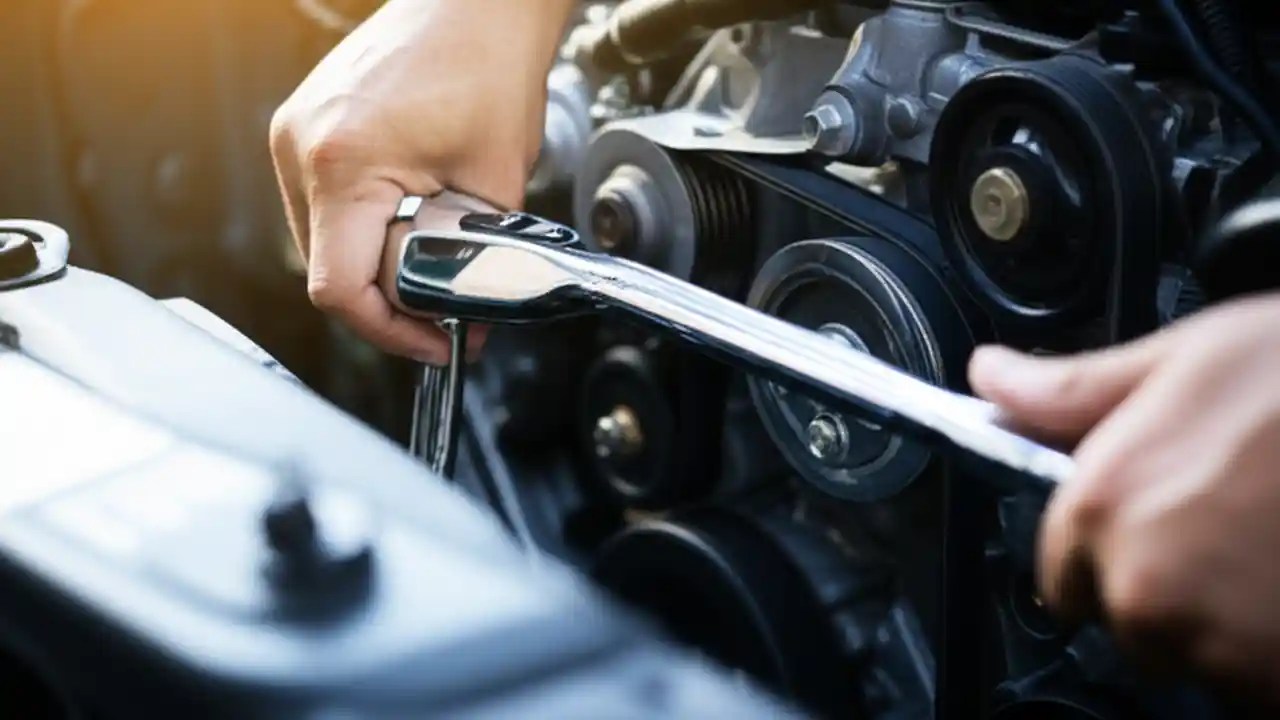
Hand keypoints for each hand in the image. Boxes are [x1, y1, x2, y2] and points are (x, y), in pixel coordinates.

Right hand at [269, 0, 572, 362]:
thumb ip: (480, 261)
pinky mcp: (304, 126)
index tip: (434, 343)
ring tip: (428, 261)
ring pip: (322, 241)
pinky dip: (362, 227)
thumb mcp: (495, 182)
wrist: (476, 2)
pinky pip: (322, 203)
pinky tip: (404, 223)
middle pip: (326, 269)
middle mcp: (300, 146)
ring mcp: (295, 133)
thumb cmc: (487, 63)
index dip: (390, 332)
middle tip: (442, 310)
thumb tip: (469, 319)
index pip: (338, 289)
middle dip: (388, 301)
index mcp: (341, 162)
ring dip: (374, 264)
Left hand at [969, 294, 1279, 702]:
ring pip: (1196, 657)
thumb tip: (992, 379)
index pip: (1059, 570)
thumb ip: (1070, 390)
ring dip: (1232, 622)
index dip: (1105, 548)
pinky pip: (1254, 686)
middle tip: (1239, 528)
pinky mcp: (1274, 686)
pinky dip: (1277, 652)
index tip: (1157, 525)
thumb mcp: (1183, 358)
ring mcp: (1215, 646)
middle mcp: (1142, 586)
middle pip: (1126, 620)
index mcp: (1101, 505)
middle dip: (1169, 587)